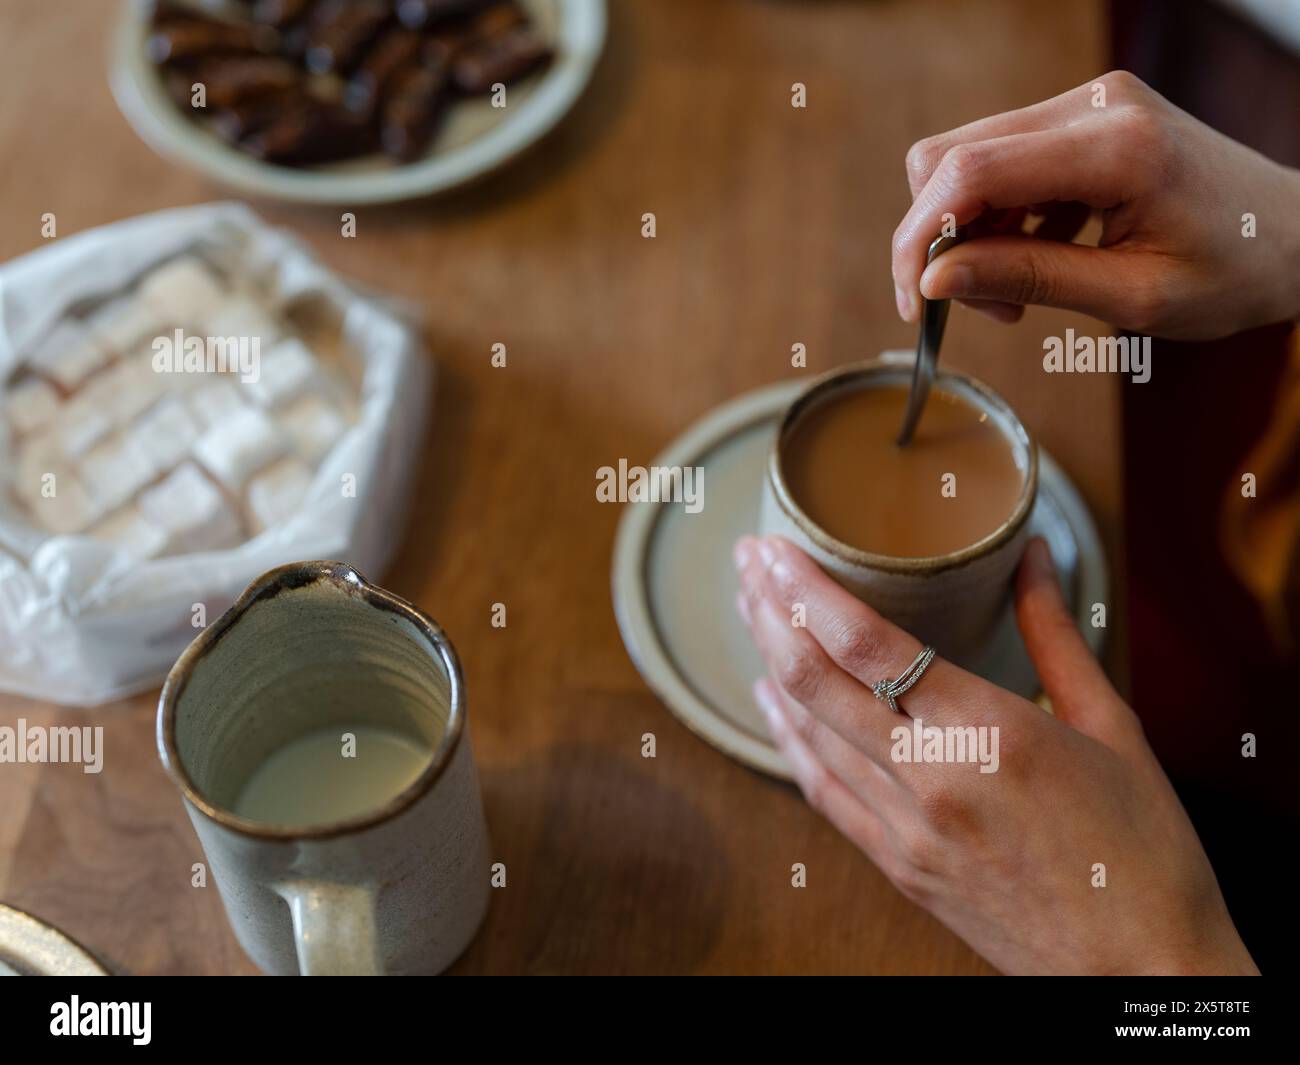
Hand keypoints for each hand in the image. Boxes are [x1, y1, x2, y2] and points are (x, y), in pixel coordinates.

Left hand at [733, 533, 1258, 974]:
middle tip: (747, 560)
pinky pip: (822, 792)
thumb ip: (1056, 634)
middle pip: (816, 679)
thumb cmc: (1144, 850)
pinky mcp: (897, 867)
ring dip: (771, 663)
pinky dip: (788, 739)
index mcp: (991, 732)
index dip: (805, 588)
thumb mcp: (1112, 727)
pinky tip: (769, 701)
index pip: (866, 643)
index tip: (773, 546)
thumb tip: (1031, 553)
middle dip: (770, 610)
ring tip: (751, 610)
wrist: (1143, 972)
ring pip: (809, 732)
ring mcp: (906, 830)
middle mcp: (933, 778)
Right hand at [891, 69, 1299, 338]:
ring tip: (1012, 291)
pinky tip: (1031, 257)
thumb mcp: (1132, 296)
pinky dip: (996, 216)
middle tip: (973, 303)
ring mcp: (1090, 102)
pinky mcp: (1086, 115)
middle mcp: (1095, 104)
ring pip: (967, 157)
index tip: (915, 301)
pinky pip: (1003, 159)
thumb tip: (934, 280)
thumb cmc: (1235, 271)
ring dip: (967, 231)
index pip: (967, 171)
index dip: (919, 237)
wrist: (1298, 233)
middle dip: (936, 238)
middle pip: (951, 155)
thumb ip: (1028, 279)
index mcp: (1115, 147)